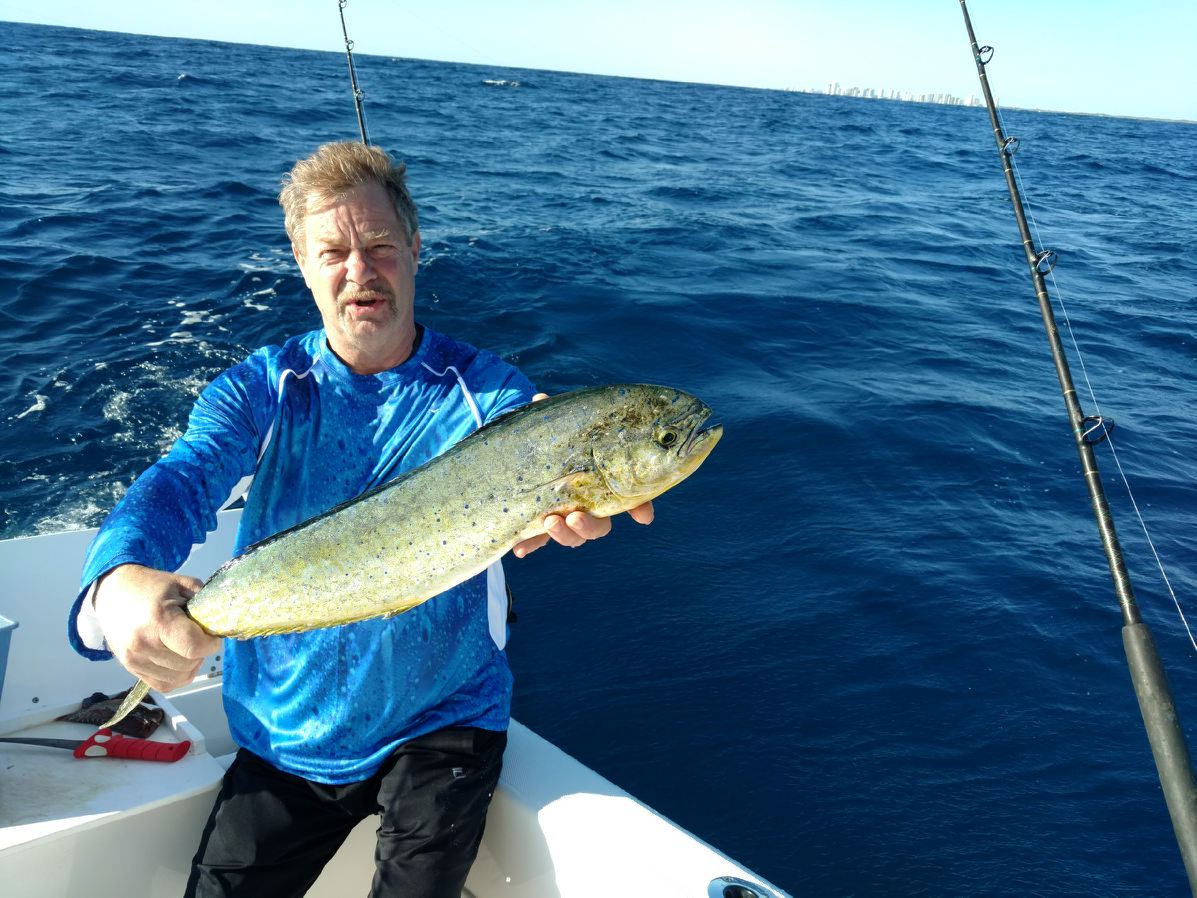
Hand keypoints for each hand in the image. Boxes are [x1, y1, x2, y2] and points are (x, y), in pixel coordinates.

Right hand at [93, 564, 222, 691]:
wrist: (112, 591)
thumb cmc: (150, 586)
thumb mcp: (182, 584)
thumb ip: (205, 602)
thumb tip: (223, 623)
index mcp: (158, 620)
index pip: (194, 647)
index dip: (211, 643)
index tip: (212, 635)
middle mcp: (143, 643)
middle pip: (188, 664)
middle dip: (201, 652)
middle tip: (198, 637)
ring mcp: (133, 659)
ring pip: (178, 678)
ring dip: (190, 666)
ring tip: (187, 647)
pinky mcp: (130, 668)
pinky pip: (163, 685)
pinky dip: (177, 676)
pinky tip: (178, 659)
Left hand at [511, 392, 654, 558]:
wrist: (523, 451)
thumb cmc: (551, 436)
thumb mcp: (554, 425)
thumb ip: (553, 416)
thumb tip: (539, 400)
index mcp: (602, 480)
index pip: (630, 497)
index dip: (640, 507)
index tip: (643, 517)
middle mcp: (588, 503)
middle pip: (600, 524)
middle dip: (589, 525)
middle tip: (574, 516)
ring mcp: (565, 515)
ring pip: (574, 535)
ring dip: (563, 534)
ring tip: (549, 521)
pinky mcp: (540, 525)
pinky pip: (538, 540)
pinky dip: (530, 544)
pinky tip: (520, 549)